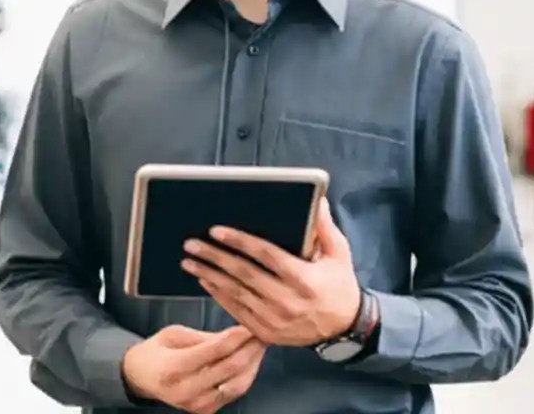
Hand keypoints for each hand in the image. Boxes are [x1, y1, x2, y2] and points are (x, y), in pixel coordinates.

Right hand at [121, 324, 265, 413]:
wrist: (140, 379)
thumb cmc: (157, 351)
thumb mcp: (174, 334)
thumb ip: (204, 337)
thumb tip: (236, 334)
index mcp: (175, 367)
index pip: (216, 350)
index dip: (238, 336)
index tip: (251, 324)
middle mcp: (187, 390)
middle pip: (230, 368)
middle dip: (250, 348)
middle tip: (263, 332)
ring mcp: (198, 405)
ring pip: (238, 384)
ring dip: (254, 363)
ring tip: (260, 345)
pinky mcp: (206, 411)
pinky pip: (234, 392)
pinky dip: (246, 375)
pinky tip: (251, 360)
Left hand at [182, 197, 361, 347]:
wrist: (344, 329)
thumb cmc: (339, 286)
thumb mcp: (339, 255)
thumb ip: (325, 228)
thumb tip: (319, 200)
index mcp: (304, 278)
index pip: (265, 255)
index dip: (240, 241)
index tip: (216, 230)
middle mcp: (287, 300)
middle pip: (243, 274)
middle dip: (214, 257)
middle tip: (192, 244)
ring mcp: (274, 319)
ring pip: (235, 293)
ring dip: (210, 275)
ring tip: (190, 261)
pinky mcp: (266, 332)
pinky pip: (236, 311)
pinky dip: (218, 295)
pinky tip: (205, 280)